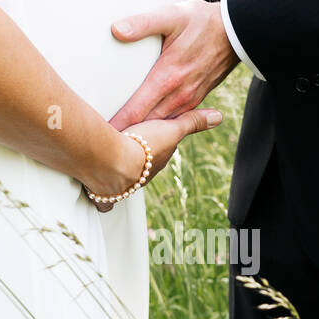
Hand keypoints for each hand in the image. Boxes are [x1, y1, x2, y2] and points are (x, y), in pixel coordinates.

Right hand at [86, 109, 222, 211]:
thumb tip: (218, 116)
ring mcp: (124, 187)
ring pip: (124, 184)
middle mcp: (142, 177)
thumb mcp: (172, 128)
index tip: (150, 139)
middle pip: (142, 169)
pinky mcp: (106, 195)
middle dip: (138, 162)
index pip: (160, 154)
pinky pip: (105, 202)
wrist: (112, 161)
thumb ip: (192, 122)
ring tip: (111, 167)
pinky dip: (104, 200)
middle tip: (129, 151)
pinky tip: (99, 196)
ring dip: (119, 177)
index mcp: (157, 163)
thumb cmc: (141, 144)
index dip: (156, 145)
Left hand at [110, 0, 237, 129]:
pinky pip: (172, 119)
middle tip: (101, 144)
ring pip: (160, 124)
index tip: (99, 134)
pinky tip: (144, 130)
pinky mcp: (195, 98)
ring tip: (118, 142)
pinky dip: (157, 127)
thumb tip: (116, 30)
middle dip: (125, 134)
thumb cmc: (203, 22)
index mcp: (167, 77)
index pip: (135, 109)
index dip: (117, 124)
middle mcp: (178, 94)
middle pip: (145, 123)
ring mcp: (188, 99)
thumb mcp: (173, 16)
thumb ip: (144, 24)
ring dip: (141, 133)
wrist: (237, 32)